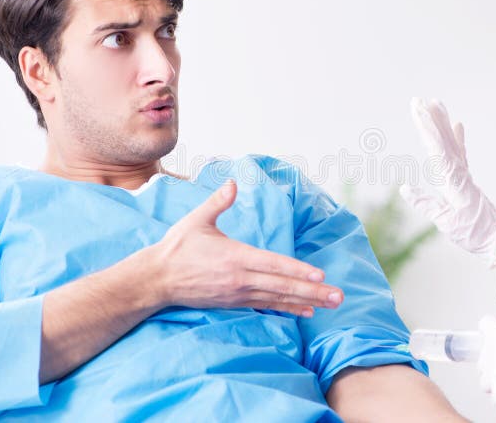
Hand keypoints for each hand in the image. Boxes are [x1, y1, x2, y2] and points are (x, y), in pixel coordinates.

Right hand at [147, 179, 343, 316]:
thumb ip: (218, 202)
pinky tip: (305, 312)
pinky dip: (287, 309)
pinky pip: (266, 306)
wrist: (156, 279)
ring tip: (330, 304)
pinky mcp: (234, 303)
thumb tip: (233, 183)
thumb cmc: (178, 247)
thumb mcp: (197, 221)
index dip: (298, 270)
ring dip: (306, 302)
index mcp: (235, 257)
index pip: (274, 265)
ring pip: (278, 299)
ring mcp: (238, 294)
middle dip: (313, 291)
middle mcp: (240, 279)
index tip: (320, 275)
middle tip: (339, 296)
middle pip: (283, 286)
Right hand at [400, 97, 495, 263]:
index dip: (426, 129)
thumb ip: (425, 204)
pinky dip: (457, 137)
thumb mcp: (446, 223)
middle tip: (419, 99)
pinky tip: (458, 125)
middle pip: (443, 140)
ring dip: (442, 122)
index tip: (417, 110)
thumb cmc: (474, 233)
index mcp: (452, 181)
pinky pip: (460, 151)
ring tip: (436, 103)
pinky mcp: (466, 178)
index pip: (436, 149)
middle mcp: (458, 172)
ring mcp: (463, 173)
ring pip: (451, 142)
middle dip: (430, 119)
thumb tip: (405, 188)